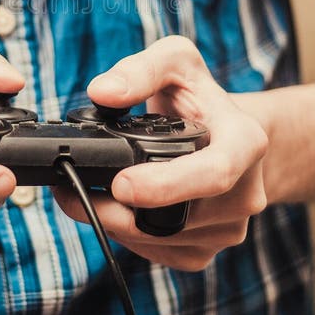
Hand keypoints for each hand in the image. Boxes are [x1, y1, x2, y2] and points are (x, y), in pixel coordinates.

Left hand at [53, 36, 267, 270]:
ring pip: (159, 241)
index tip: (121, 184)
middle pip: (175, 218)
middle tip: (68, 187)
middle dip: (114, 209)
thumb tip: (103, 92)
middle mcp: (245, 193)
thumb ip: (141, 68)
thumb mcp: (177, 61)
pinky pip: (157, 253)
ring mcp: (229, 228)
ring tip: (80, 190)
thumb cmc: (199, 96)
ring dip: (112, 221)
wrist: (226, 133)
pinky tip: (111, 207)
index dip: (166, 185)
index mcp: (246, 142)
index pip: (213, 173)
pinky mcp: (206, 249)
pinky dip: (125, 235)